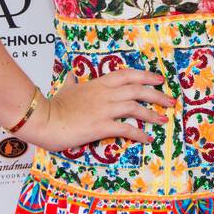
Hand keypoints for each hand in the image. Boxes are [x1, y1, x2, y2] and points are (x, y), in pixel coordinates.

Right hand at [16, 68, 174, 152]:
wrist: (43, 118)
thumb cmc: (53, 105)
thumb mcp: (65, 88)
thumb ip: (72, 82)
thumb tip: (71, 75)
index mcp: (99, 84)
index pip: (128, 75)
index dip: (146, 75)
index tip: (159, 79)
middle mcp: (106, 94)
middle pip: (138, 89)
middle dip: (157, 95)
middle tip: (170, 101)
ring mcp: (105, 109)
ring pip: (136, 108)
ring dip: (153, 114)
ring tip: (164, 120)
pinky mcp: (101, 126)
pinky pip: (126, 129)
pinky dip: (140, 133)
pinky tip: (147, 139)